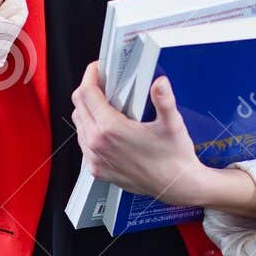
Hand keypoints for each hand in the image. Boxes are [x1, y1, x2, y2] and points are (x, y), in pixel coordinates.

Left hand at [72, 63, 226, 208]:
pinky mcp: (97, 170)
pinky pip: (83, 143)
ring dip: (88, 110)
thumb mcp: (172, 123)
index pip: (86, 92)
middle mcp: (97, 144)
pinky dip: (90, 130)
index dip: (91, 75)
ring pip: (79, 123)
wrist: (176, 186)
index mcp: (110, 129)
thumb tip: (160, 83)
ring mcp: (94, 159)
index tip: (98, 69)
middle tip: (105, 83)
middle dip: (89, 89)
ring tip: (107, 104)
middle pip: (79, 105)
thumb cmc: (175, 157)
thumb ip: (164, 100)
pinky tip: (107, 128)